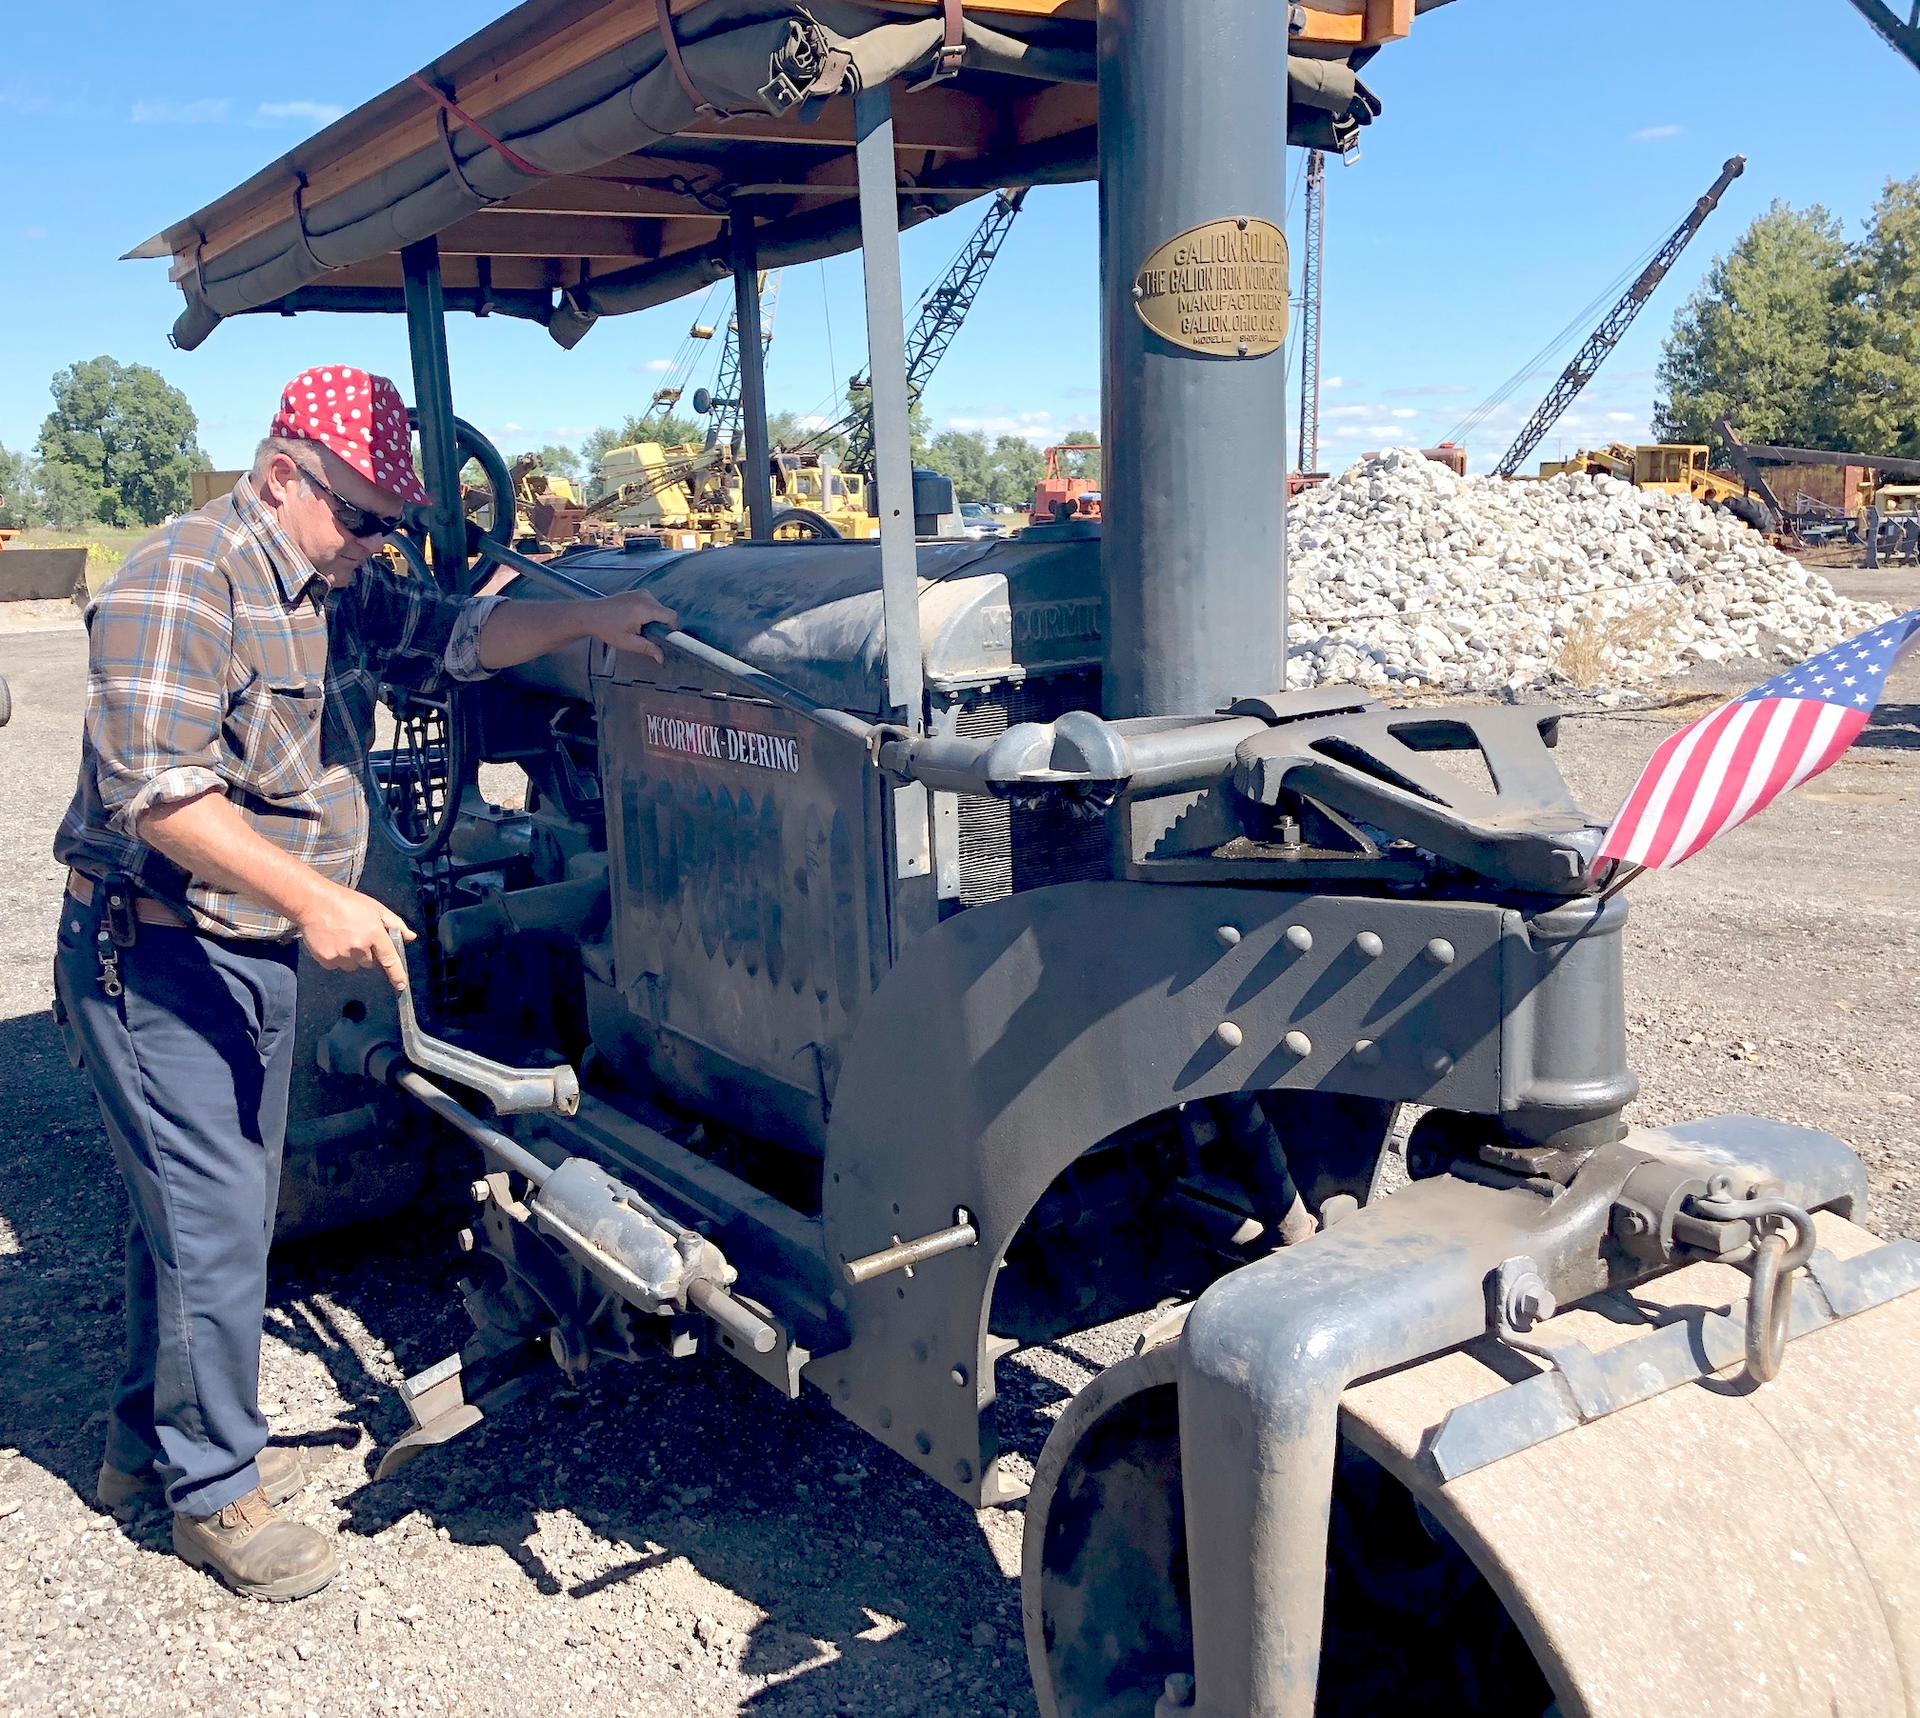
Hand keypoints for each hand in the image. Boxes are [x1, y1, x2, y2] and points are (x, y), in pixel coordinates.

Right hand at [294, 882, 415, 990]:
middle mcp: (359, 946)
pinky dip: (336, 957)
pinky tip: (332, 941)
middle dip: (367, 953)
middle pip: (370, 963)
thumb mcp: (375, 908)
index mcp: (374, 933)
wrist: (313, 902)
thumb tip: (410, 937)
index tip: (401, 985)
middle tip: (357, 936)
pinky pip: (337, 965)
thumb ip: (395, 924)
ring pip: (353, 966)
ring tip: (343, 937)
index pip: (389, 959)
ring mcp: (342, 954)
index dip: (397, 974)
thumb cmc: (346, 902)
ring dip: (352, 957)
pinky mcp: (326, 959)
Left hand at [585, 590, 676, 662]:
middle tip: (645, 634)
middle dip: (660, 625)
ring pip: (659, 608)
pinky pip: (652, 603)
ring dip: (654, 619)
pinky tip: (634, 619)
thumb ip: (648, 648)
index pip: (671, 616)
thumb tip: (661, 658)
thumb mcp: (628, 642)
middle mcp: (645, 597)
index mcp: (644, 608)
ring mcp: (641, 592)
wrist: (590, 615)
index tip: (662, 637)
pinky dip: (648, 613)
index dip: (671, 628)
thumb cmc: (606, 628)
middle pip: (665, 612)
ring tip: (637, 626)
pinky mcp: (637, 592)